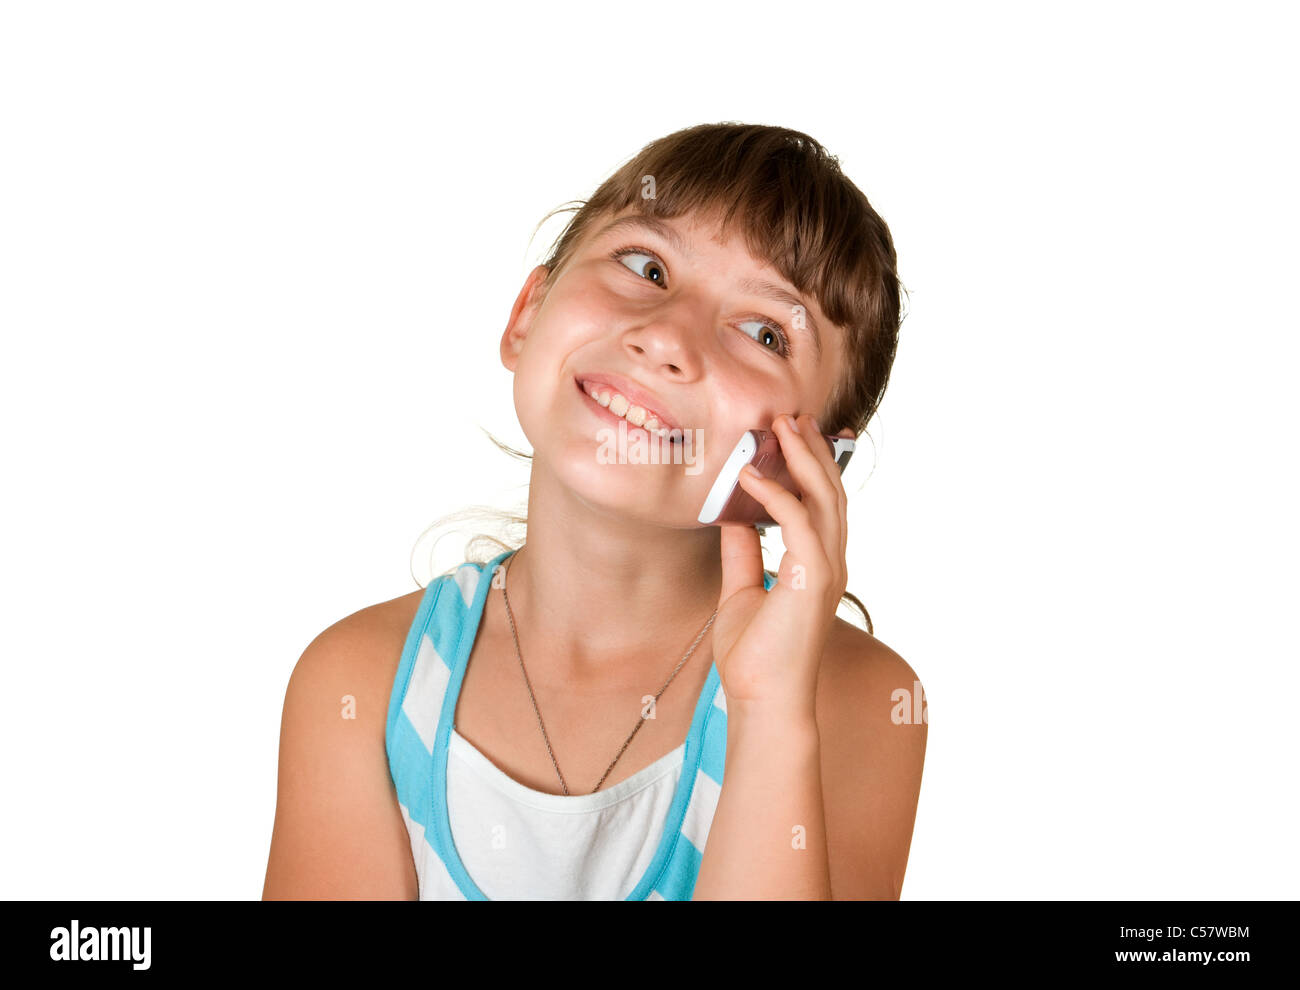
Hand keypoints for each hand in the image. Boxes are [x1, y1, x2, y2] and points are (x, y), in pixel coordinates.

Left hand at [710, 413, 856, 717]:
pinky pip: (799, 523)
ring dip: (802, 459)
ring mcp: (826, 569)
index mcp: (817, 564)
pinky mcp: (813, 579)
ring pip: (824, 499)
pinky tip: (753, 476)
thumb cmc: (755, 657)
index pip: (822, 504)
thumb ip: (742, 552)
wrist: (762, 700)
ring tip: (782, 427)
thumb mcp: (741, 591)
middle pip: (830, 492)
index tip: (796, 433)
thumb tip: (730, 517)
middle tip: (794, 416)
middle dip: (813, 451)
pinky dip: (777, 495)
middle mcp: (829, 562)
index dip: (813, 465)